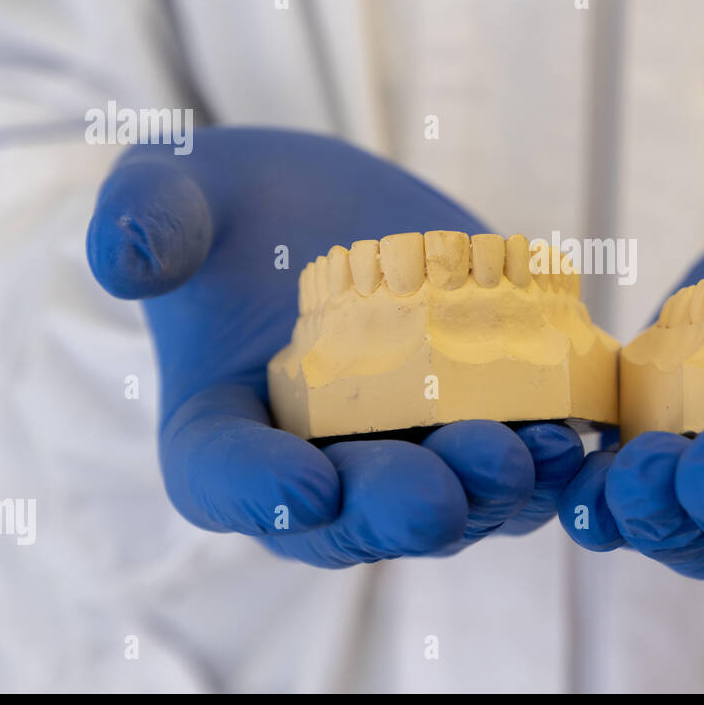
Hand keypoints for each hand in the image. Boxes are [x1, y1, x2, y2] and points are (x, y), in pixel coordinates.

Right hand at [87, 127, 584, 566]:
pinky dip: (543, 456)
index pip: (224, 479)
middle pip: (350, 514)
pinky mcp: (474, 425)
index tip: (307, 484)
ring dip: (488, 493)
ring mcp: (401, 454)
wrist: (328, 208)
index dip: (261, 492)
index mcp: (220, 432)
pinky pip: (512, 461)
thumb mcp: (175, 190)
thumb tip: (129, 256)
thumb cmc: (234, 209)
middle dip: (396, 507)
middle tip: (436, 495)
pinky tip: (575, 429)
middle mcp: (314, 467)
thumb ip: (147, 217)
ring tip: (526, 455)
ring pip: (446, 503)